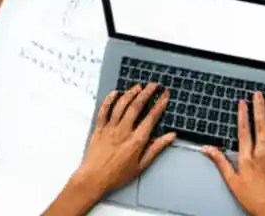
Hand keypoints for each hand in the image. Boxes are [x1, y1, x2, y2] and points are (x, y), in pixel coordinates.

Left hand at [67, 83, 175, 198]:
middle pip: (136, 106)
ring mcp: (110, 128)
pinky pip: (104, 110)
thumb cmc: (117, 175)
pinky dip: (110, 100)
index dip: (160, 104)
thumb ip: (156, 148)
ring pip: (121, 105)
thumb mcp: (141, 166)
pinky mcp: (99, 128)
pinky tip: (115, 93)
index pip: (151, 117)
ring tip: (138, 86)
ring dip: (131, 93)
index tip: (165, 95)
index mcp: (136, 141)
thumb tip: (171, 136)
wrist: (93, 179)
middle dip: (147, 93)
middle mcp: (124, 131)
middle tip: (154, 85)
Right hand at [202, 93, 264, 215]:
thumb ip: (220, 162)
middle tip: (257, 94)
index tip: (241, 103)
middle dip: (258, 107)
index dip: (243, 115)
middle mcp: (263, 153)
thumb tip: (207, 149)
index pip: (244, 131)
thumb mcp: (231, 181)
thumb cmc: (252, 198)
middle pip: (260, 125)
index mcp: (248, 157)